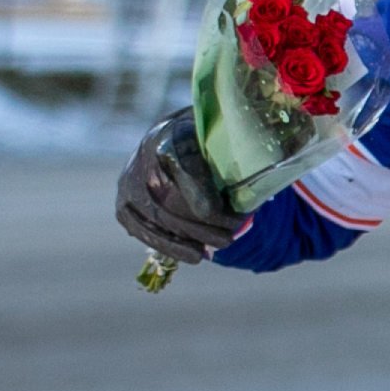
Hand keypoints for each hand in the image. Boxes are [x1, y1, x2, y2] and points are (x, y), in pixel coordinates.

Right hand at [117, 108, 239, 265]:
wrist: (167, 144)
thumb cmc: (203, 143)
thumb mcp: (220, 137)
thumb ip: (237, 148)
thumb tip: (266, 171)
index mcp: (168, 135)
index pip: (181, 166)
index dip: (201, 193)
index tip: (227, 212)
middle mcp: (140, 159)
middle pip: (169, 199)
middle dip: (204, 222)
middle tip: (232, 232)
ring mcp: (128, 185)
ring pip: (158, 220)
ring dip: (192, 238)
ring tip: (221, 246)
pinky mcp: (123, 208)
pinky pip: (146, 233)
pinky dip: (172, 247)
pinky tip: (196, 255)